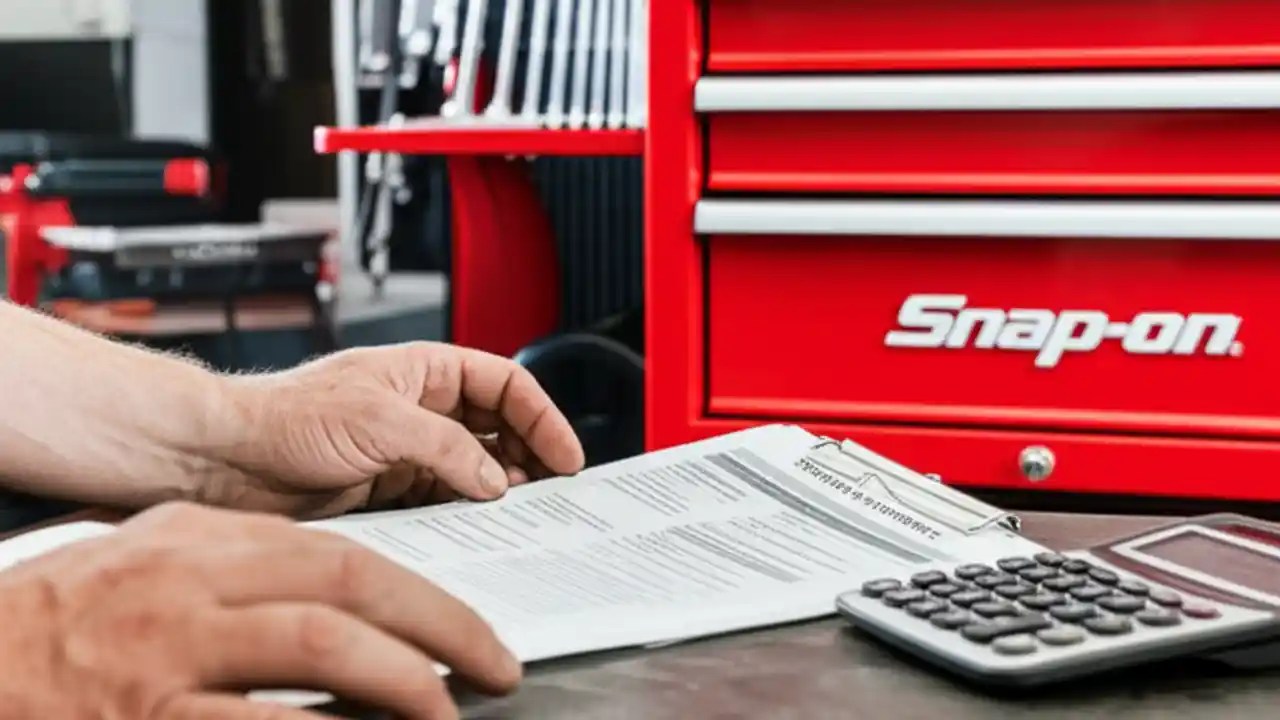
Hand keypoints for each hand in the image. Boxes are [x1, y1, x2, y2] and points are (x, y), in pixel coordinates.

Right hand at [0, 502, 519, 718]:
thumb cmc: (56, 624)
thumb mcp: (149, 566)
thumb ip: (240, 574)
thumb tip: (340, 606)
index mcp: (198, 539)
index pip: (340, 551)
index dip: (420, 593)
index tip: (467, 629)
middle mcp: (191, 581)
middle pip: (349, 585)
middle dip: (441, 625)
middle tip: (495, 666)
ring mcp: (166, 651)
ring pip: (319, 647)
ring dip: (403, 684)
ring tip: (448, 715)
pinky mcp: (146, 718)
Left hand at [208, 342, 585, 518]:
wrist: (224, 461)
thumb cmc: (285, 417)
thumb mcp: (378, 421)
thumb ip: (445, 448)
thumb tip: (493, 478)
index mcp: (424, 370)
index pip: (505, 384)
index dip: (541, 417)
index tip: (567, 455)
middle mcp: (421, 408)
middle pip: (498, 427)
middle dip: (529, 455)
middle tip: (554, 492)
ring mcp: (407, 450)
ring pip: (475, 467)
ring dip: (500, 489)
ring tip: (522, 514)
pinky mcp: (389, 490)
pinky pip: (444, 501)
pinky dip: (466, 514)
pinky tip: (478, 529)